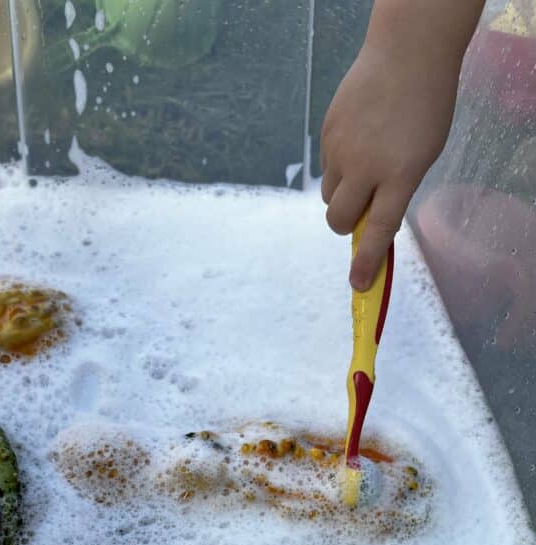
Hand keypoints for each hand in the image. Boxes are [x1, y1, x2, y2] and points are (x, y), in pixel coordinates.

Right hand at [321, 36, 460, 289]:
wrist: (406, 53)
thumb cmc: (425, 107)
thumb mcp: (422, 155)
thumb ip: (396, 190)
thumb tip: (368, 221)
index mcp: (400, 174)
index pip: (378, 229)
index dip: (366, 262)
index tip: (357, 286)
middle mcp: (366, 166)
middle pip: (339, 219)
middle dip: (346, 225)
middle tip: (359, 212)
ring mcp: (342, 149)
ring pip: (329, 195)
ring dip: (341, 194)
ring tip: (362, 167)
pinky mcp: (327, 134)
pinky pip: (326, 166)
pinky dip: (338, 166)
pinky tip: (357, 140)